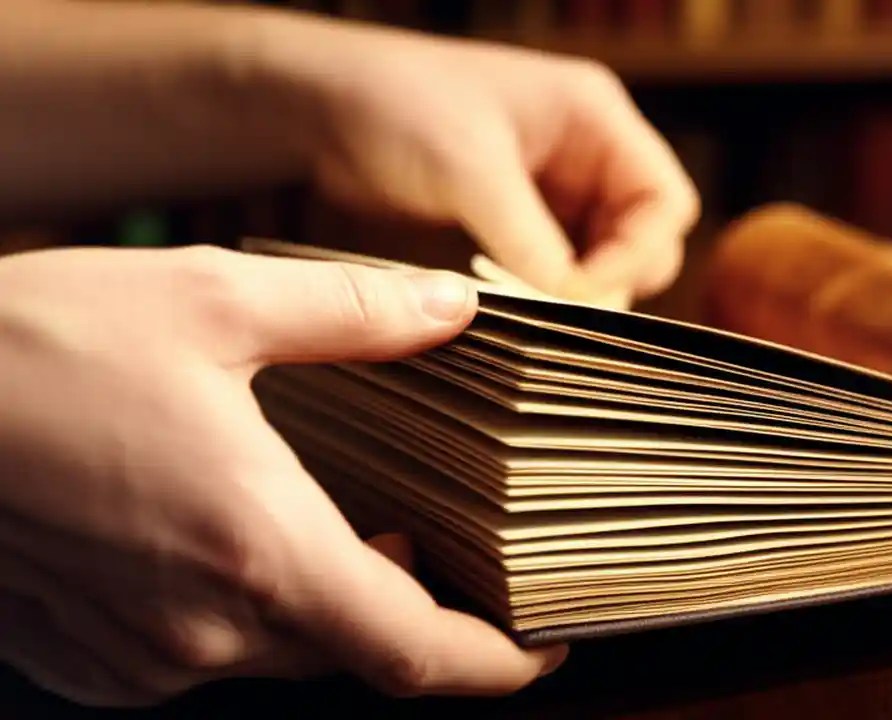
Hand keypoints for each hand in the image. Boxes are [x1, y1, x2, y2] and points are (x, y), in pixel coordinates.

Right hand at [0, 244, 566, 707]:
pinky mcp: (90, 658)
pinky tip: (239, 533)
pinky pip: (204, 650)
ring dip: (329, 594)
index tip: (545, 648)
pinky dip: (249, 603)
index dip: (497, 664)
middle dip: (414, 603)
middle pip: (356, 647)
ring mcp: (140, 656)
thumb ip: (356, 313)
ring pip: (282, 647)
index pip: (418, 655)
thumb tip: (454, 305)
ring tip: (351, 517)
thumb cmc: (34, 347)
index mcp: (260, 551)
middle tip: (442, 535)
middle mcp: (205, 629)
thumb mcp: (216, 300)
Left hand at [250, 15, 699, 307]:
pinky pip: (557, 263)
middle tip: (561, 311)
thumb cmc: (395, 102)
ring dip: (576, 289)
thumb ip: (529, 239)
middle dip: (611, 276)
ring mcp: (554, 184)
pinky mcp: (518, 214)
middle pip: (643, 234)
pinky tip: (514, 300)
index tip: (582, 293)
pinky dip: (545, 287)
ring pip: (601, 256)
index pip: (664, 200)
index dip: (637, 255)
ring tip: (531, 307)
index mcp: (595, 117)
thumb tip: (574, 304)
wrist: (319, 103)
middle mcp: (587, 149)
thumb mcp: (469, 169)